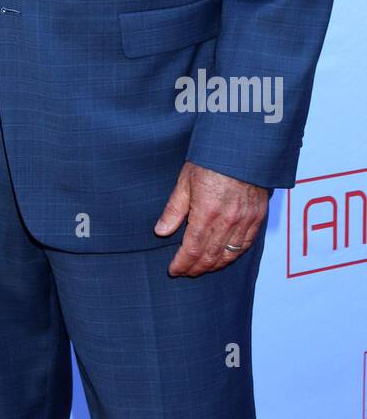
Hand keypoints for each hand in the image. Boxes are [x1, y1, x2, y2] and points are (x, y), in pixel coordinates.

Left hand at [154, 161, 268, 276]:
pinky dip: (234, 256)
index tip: (173, 270)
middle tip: (185, 272)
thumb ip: (174, 209)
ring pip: (229, 255)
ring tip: (201, 268)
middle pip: (210, 256)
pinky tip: (224, 257)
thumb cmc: (211, 160)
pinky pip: (246, 245)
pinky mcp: (257, 217)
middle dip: (196, 268)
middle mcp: (228, 221)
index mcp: (207, 213)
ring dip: (214, 266)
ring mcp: (245, 221)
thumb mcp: (185, 180)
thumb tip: (161, 232)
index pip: (192, 250)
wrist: (242, 146)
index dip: (182, 264)